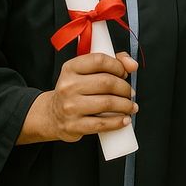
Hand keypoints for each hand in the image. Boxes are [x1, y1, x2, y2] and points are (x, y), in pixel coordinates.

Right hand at [18, 52, 137, 144]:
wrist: (53, 114)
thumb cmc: (76, 90)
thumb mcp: (88, 71)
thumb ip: (113, 61)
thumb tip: (132, 64)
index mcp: (71, 68)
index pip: (100, 60)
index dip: (118, 66)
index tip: (124, 73)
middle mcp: (68, 86)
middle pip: (107, 82)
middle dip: (125, 88)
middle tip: (130, 93)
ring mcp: (70, 107)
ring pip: (107, 103)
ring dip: (126, 105)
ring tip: (130, 106)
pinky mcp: (73, 125)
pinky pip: (102, 123)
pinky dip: (118, 122)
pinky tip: (124, 119)